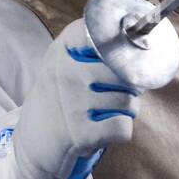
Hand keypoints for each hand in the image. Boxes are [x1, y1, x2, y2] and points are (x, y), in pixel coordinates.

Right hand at [13, 17, 153, 178]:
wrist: (31, 148)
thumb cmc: (62, 102)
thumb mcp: (67, 68)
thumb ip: (99, 53)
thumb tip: (148, 49)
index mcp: (63, 50)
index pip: (101, 30)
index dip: (125, 39)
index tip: (131, 46)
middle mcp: (65, 72)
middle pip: (126, 70)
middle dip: (132, 85)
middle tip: (117, 94)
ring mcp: (71, 103)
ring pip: (129, 101)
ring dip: (127, 110)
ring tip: (106, 113)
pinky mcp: (79, 134)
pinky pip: (123, 126)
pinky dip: (121, 131)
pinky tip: (104, 131)